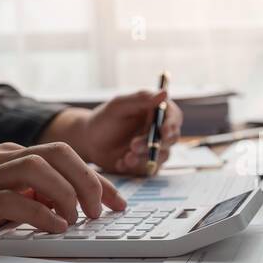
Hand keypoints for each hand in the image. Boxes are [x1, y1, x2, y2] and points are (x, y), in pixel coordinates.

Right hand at [0, 142, 126, 245]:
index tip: (118, 202)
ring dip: (68, 193)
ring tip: (82, 219)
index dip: (96, 177)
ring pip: (38, 169)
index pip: (63, 156)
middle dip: (90, 180)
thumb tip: (63, 209)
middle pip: (58, 154)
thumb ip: (21, 197)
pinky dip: (39, 213)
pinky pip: (11, 200)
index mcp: (6, 157)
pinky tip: (55, 228)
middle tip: (104, 211)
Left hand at [40, 90, 182, 174]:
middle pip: (170, 139)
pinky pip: (149, 169)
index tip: (164, 131)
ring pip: (162, 156)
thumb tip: (165, 93)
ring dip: (144, 157)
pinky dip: (136, 167)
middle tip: (133, 146)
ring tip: (125, 157)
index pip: (174, 117)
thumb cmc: (104, 119)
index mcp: (156, 112)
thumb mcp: (119, 106)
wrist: (89, 142)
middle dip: (153, 144)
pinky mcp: (147, 164)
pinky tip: (120, 162)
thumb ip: (141, 99)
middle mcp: (159, 131)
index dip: (172, 124)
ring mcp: (154, 149)